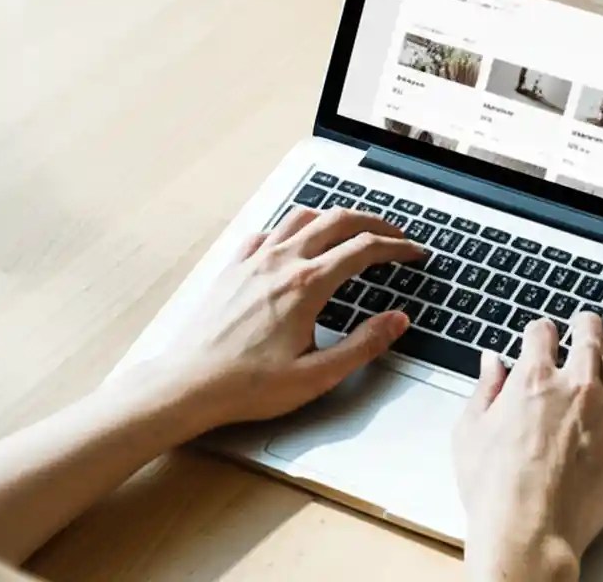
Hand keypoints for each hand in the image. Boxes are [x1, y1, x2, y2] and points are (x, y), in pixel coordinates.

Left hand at [128, 207, 425, 433]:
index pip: (364, 250)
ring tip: (352, 229)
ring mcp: (254, 261)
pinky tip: (296, 243)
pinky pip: (268, 232)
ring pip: (302, 217)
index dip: (397, 247)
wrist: (188, 386)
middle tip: (394, 234)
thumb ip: (363, 345)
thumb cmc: (248, 385)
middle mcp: (281, 263)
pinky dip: (293, 229)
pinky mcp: (233, 268)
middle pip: (338, 221)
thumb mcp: (318, 375)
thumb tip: (397, 320)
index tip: (415, 252)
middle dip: (374, 222)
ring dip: (334, 217)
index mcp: (307, 286)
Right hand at [453, 313, 602, 580]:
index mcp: (533, 379)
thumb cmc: (497, 492)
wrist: (530, 532)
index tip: (541, 335)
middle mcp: (576, 386)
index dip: (540, 330)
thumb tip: (491, 363)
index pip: (542, 332)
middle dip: (585, 324)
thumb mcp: (470, 433)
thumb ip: (484, 390)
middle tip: (584, 326)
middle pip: (591, 333)